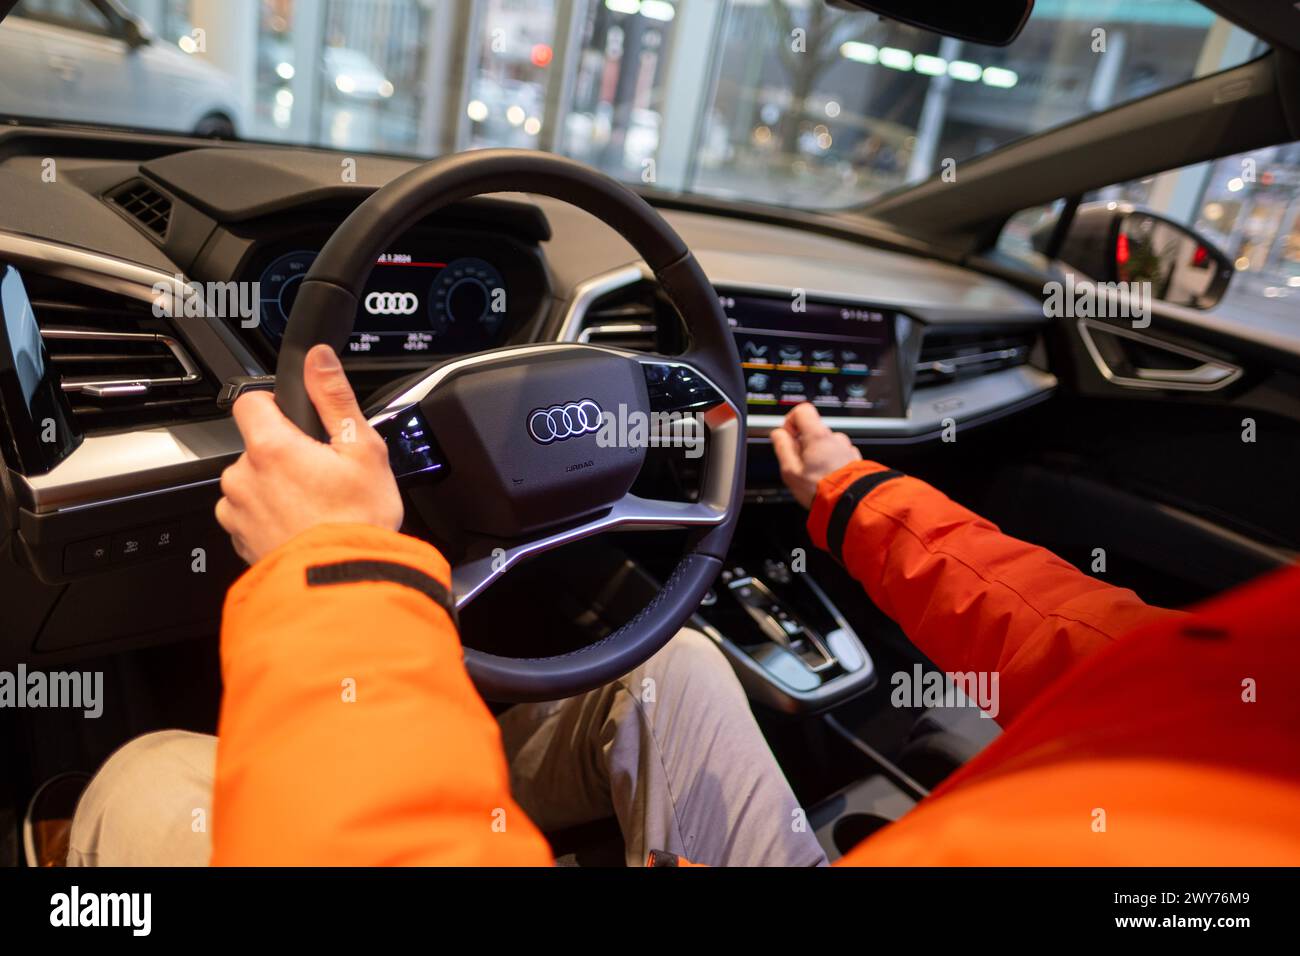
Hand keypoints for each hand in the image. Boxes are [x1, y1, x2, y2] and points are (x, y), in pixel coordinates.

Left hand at [216, 345, 402, 563]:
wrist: (345, 584)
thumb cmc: (357, 520)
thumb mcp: (362, 449)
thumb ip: (334, 398)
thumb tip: (318, 358)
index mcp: (270, 447)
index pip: (250, 401)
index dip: (275, 406)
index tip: (298, 423)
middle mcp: (242, 476)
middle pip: (255, 446)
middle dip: (283, 455)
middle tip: (322, 475)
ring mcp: (237, 512)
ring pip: (251, 483)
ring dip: (275, 488)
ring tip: (315, 508)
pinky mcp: (239, 541)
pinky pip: (250, 516)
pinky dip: (271, 519)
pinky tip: (303, 528)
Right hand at [769, 403, 861, 508]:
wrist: (851, 506)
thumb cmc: (822, 492)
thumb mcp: (791, 471)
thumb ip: (782, 447)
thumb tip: (778, 434)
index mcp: (818, 436)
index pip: (802, 410)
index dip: (791, 421)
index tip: (788, 438)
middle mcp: (835, 438)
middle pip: (813, 430)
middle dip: (804, 446)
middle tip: (800, 466)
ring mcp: (846, 448)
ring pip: (826, 445)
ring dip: (818, 456)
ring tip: (815, 476)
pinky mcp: (854, 460)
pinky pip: (838, 455)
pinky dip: (831, 463)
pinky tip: (827, 478)